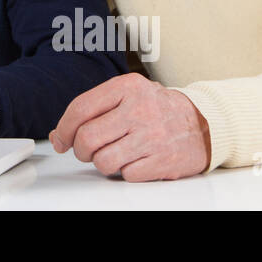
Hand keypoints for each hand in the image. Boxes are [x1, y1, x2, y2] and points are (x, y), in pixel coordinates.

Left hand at [48, 73, 209, 180]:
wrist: (203, 123)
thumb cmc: (156, 108)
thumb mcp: (126, 95)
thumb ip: (92, 110)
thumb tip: (59, 135)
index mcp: (127, 87)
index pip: (81, 108)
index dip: (64, 128)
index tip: (61, 139)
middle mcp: (139, 110)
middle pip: (88, 138)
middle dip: (80, 150)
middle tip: (86, 150)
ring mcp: (152, 137)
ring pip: (103, 160)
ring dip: (102, 162)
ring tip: (113, 154)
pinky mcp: (162, 161)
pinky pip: (126, 175)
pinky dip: (125, 171)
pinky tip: (134, 159)